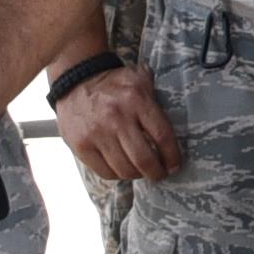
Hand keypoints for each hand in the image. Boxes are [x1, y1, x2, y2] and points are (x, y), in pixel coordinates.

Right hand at [53, 63, 183, 183]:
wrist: (74, 80)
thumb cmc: (113, 83)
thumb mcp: (139, 78)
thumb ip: (156, 98)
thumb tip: (178, 122)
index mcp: (136, 99)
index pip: (162, 136)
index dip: (172, 156)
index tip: (175, 165)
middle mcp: (116, 117)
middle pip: (144, 159)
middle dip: (157, 173)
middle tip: (160, 174)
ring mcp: (97, 133)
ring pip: (125, 169)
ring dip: (137, 175)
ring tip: (141, 171)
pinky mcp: (81, 146)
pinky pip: (105, 172)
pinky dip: (118, 175)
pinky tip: (122, 169)